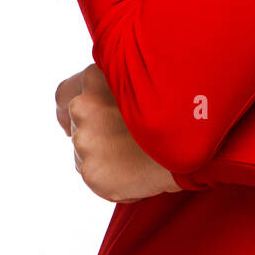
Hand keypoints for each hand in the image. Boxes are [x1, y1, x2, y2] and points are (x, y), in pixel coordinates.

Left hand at [55, 63, 180, 202]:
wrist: (191, 142)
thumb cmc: (175, 106)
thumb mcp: (145, 80)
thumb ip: (117, 84)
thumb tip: (104, 96)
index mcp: (94, 79)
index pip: (64, 94)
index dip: (68, 110)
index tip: (75, 121)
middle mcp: (83, 106)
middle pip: (76, 126)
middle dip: (93, 133)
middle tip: (120, 140)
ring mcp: (85, 141)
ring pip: (83, 152)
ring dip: (102, 154)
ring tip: (134, 155)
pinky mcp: (91, 171)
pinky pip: (94, 174)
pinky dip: (110, 175)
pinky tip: (134, 170)